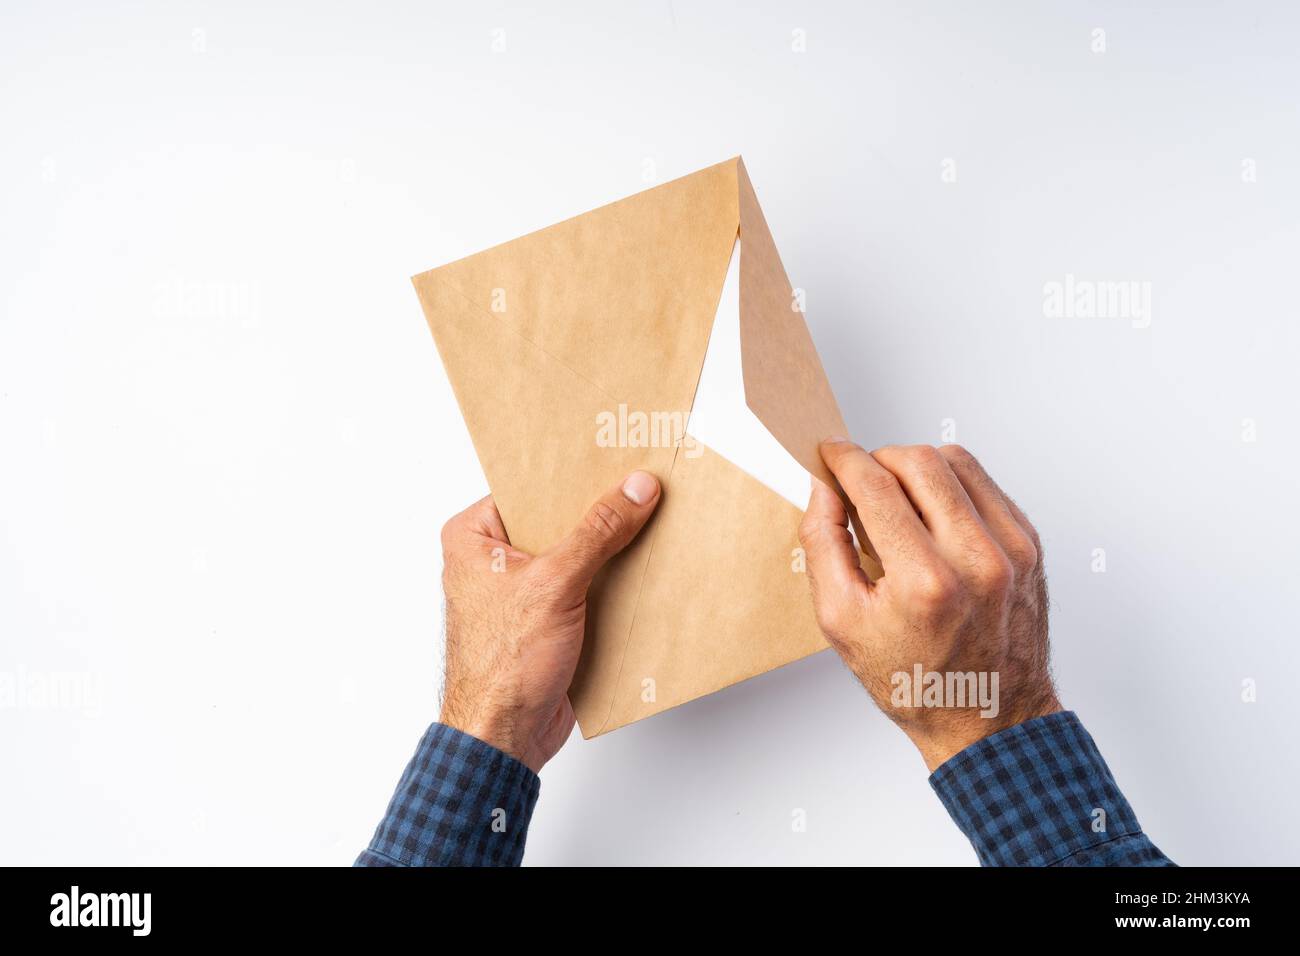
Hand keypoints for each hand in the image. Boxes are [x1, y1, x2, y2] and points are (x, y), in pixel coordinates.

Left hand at [437, 471, 660, 771]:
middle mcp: (493, 560)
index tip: (614, 456)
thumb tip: (635, 490)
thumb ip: (598, 532)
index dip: (572, 473)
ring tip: (653, 521)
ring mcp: (522, 591)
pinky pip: (586, 587)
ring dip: (611, 549)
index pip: (530, 487)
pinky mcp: (548, 619)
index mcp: (474, 537)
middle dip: (599, 511)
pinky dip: (612, 582)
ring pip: (576, 554)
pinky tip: (645, 568)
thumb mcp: (555, 584)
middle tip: (643, 485)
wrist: (506, 735)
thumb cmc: (503, 667)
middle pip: (557, 520)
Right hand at [799, 440, 1059, 769]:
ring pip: (956, 461)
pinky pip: (984, 484)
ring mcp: (1012, 549)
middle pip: (918, 461)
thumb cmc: (915, 681)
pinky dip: (951, 487)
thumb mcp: (841, 623)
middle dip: (879, 459)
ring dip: (916, 468)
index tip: (829, 454)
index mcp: (926, 582)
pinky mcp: (1030, 544)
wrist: (988, 719)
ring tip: (898, 503)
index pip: (876, 487)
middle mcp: (978, 559)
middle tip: (860, 481)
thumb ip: (823, 545)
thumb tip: (823, 487)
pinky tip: (932, 517)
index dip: (844, 461)